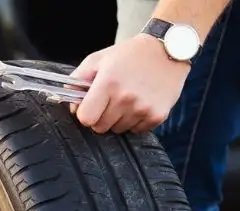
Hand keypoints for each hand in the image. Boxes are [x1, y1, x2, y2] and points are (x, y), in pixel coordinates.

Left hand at [68, 34, 190, 134]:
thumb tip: (72, 107)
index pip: (86, 118)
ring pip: (118, 130)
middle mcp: (125, 98)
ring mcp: (143, 109)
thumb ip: (77, 81)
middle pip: (101, 127)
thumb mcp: (98, 60)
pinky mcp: (157, 116)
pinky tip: (140, 103)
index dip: (85, 114)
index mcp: (108, 83)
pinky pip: (137, 131)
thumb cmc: (129, 55)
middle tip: (110, 100)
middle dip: (101, 117)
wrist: (167, 50)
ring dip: (119, 119)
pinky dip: (136, 121)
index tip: (90, 106)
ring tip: (127, 99)